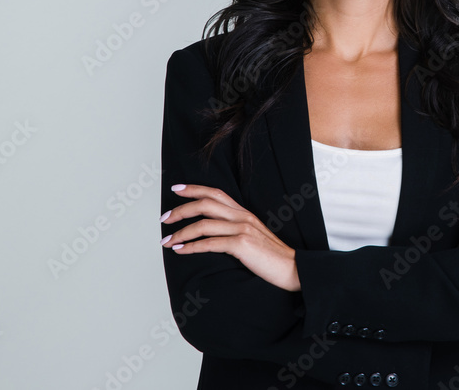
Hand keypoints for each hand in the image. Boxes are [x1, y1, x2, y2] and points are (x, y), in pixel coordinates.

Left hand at [160, 184, 300, 291]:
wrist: (292, 269)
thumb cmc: (271, 257)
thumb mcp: (253, 237)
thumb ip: (235, 230)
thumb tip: (212, 232)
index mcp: (244, 213)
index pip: (215, 193)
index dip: (194, 189)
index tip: (176, 189)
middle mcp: (242, 217)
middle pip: (205, 204)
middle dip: (181, 209)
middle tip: (165, 219)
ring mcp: (242, 230)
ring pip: (203, 224)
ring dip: (181, 232)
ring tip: (167, 241)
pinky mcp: (242, 245)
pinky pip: (210, 243)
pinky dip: (191, 246)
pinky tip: (180, 250)